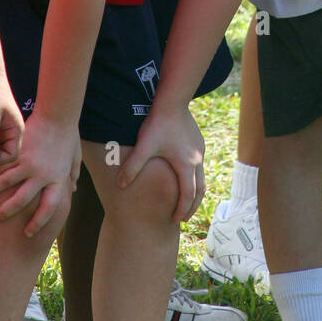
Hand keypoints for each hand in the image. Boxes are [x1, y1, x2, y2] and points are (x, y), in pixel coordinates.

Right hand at [0, 114, 79, 236]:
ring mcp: (30, 165)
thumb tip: (74, 188)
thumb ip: (73, 174)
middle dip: (7, 211)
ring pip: (7, 184)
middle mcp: (43, 176)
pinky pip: (4, 167)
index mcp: (58, 180)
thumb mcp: (74, 158)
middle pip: (23, 201)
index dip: (38, 223)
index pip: (48, 208)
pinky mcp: (20, 153)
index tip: (28, 233)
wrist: (59, 115)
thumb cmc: (68, 135)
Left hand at [117, 103, 204, 222]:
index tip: (175, 220)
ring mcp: (200, 150)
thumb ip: (132, 166)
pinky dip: (194, 177)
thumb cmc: (158, 123)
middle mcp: (197, 160)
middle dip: (192, 206)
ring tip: (186, 200)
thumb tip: (119, 185)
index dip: (181, 209)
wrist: (173, 100)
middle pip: (200, 190)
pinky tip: (184, 175)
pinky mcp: (198, 141)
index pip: (187, 195)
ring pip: (202, 177)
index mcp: (185, 165)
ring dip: (195, 192)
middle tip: (183, 217)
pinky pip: (199, 165)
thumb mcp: (143, 146)